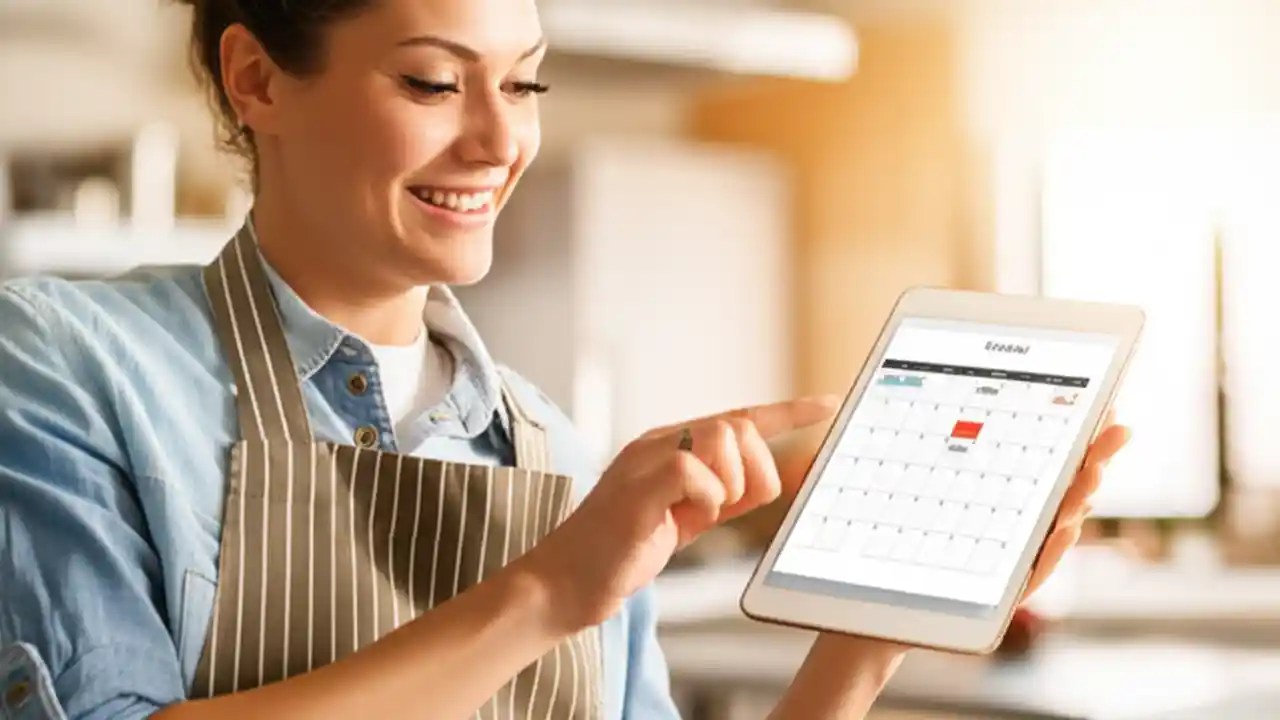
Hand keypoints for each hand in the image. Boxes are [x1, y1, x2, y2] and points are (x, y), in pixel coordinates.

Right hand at [525, 396, 840, 629]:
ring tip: (693, 515)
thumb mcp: (686, 519)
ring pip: (722, 439)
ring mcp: (645, 458)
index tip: (828, 404)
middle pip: (740, 426)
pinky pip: (693, 469)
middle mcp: (659, 441)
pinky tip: (680, 518)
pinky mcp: (637, 483)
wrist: (565, 582)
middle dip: (750, 472)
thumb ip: (724, 496)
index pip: (740, 417)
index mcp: (671, 445)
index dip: (788, 411)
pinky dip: (703, 498)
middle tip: (720, 510)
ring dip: (726, 487)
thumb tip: (771, 482)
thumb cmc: (621, 551)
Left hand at [813, 411, 1130, 658]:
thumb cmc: (883, 543)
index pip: (1045, 458)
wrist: (872, 611)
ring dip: (1077, 500)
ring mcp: (1008, 563)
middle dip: (1094, 458)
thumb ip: (872, 438)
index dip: (1077, 433)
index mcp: (998, 497)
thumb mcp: (876, 483)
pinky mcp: (995, 598)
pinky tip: (1064, 528)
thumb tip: (840, 397)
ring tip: (1095, 471)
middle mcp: (1013, 529)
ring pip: (1051, 529)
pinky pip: (1028, 575)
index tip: (1106, 401)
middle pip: (1060, 489)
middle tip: (1119, 427)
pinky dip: (1048, 552)